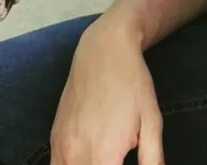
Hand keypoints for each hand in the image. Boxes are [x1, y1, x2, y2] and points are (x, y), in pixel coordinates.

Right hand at [50, 22, 163, 164]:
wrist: (102, 52)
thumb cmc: (132, 85)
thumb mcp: (152, 124)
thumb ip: (152, 161)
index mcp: (104, 156)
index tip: (126, 164)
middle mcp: (76, 155)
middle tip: (118, 161)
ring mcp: (61, 148)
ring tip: (105, 162)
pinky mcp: (54, 139)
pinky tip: (88, 162)